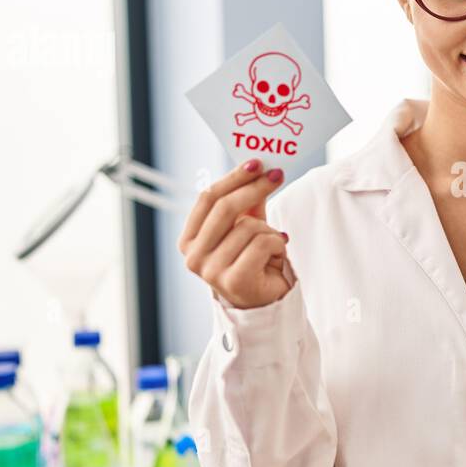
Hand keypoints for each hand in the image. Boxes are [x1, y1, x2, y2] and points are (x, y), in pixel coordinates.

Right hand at [178, 159, 291, 309]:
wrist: (265, 303)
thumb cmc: (253, 261)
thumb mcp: (246, 226)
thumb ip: (246, 201)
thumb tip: (258, 169)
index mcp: (189, 240)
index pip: (207, 198)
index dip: (233, 177)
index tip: (257, 163)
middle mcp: (194, 257)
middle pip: (225, 207)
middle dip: (255, 187)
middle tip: (277, 175)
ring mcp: (211, 271)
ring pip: (248, 227)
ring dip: (269, 230)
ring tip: (272, 244)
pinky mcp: (234, 281)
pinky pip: (262, 244)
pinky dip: (277, 244)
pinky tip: (277, 254)